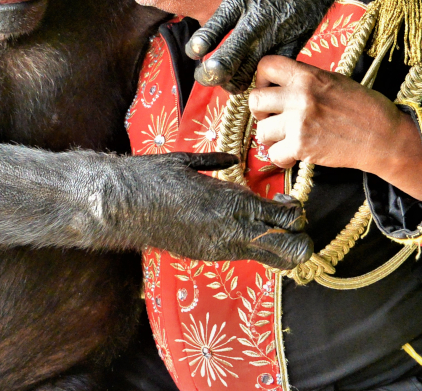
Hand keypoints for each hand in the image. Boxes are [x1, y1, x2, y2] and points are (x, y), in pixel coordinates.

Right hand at [124, 151, 313, 268]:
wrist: (123, 206)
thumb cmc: (154, 177)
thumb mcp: (188, 161)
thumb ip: (216, 162)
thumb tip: (232, 160)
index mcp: (234, 202)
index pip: (289, 218)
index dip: (295, 210)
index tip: (284, 199)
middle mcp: (234, 230)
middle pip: (292, 250)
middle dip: (299, 238)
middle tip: (285, 220)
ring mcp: (222, 248)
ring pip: (273, 260)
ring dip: (277, 244)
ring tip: (262, 225)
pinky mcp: (208, 256)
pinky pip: (243, 255)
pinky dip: (249, 244)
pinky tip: (234, 227)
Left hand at [187, 0, 298, 93]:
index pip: (212, 30)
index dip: (198, 47)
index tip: (193, 53)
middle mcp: (260, 14)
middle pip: (228, 57)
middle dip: (212, 73)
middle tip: (205, 77)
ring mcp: (282, 27)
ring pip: (254, 68)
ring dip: (238, 78)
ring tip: (229, 83)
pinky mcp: (303, 33)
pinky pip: (283, 64)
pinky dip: (270, 73)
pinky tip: (260, 76)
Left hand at [248, 56, 421, 201]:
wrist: (383, 137)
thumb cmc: (363, 108)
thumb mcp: (334, 81)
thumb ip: (306, 80)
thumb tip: (280, 84)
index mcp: (307, 75)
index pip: (266, 66)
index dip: (262, 79)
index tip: (269, 90)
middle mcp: (299, 96)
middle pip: (254, 100)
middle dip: (261, 113)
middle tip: (274, 119)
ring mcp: (299, 121)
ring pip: (261, 131)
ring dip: (271, 138)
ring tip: (286, 140)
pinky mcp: (302, 146)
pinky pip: (273, 154)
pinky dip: (282, 159)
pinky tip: (293, 156)